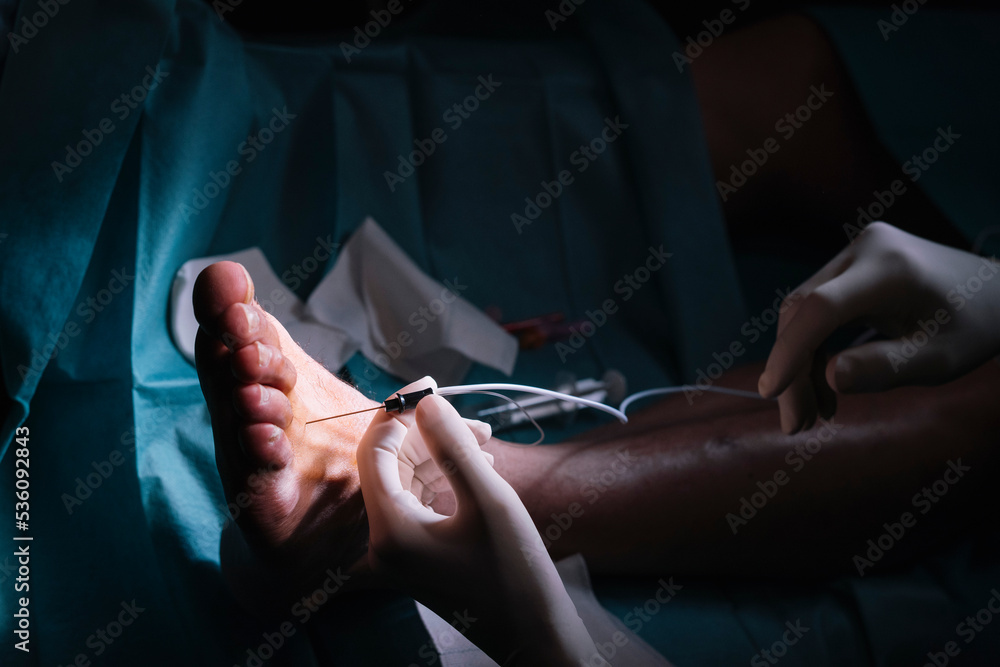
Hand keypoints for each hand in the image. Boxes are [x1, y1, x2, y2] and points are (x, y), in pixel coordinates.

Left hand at [358, 392, 601, 665]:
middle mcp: (383, 540)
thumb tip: (427, 401)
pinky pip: (420, 500)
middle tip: (476, 426)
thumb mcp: (490, 501)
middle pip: (389, 462)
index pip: (375, 449)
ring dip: (440, 454)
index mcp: (390, 528)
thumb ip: (453, 447)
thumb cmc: (516, 574)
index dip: (400, 410)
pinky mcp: (418, 554)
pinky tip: (480, 469)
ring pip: (407, 478)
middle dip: (428, 434)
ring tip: (485, 445)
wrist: (534, 638)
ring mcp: (399, 550)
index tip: (434, 386)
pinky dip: (445, 478)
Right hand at [758, 222, 999, 432]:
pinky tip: (824, 385)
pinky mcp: (851, 264)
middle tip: (797, 424)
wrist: (997, 293)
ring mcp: (855, 253)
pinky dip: (814, 348)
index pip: (820, 307)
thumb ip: (888, 367)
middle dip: (792, 368)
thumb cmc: (975, 328)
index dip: (790, 350)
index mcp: (890, 268)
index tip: (771, 392)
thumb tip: (831, 377)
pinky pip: (816, 308)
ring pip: (803, 311)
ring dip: (800, 363)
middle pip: (803, 310)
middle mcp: (864, 249)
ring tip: (812, 414)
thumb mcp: (941, 359)